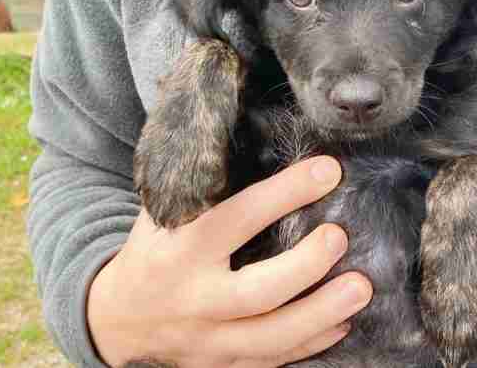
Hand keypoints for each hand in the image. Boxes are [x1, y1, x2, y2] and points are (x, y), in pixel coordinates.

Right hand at [87, 156, 371, 367]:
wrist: (116, 319)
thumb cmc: (153, 249)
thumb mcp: (162, 211)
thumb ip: (203, 185)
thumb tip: (259, 131)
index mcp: (180, 248)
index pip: (239, 217)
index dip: (286, 192)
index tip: (328, 170)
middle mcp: (195, 298)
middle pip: (258, 291)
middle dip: (306, 266)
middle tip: (340, 237)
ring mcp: (209, 340)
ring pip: (271, 338)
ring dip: (322, 314)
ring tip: (361, 288)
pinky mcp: (221, 365)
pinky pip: (271, 361)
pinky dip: (310, 345)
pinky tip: (342, 322)